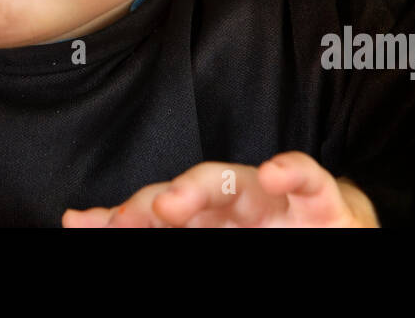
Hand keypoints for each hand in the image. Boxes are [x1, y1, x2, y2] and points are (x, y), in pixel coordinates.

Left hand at [61, 151, 379, 227]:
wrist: (340, 232)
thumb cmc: (272, 237)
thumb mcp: (206, 243)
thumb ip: (146, 233)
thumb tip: (74, 219)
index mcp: (207, 219)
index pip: (157, 208)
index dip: (122, 215)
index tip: (86, 224)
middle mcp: (236, 204)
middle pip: (189, 190)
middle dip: (156, 201)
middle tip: (127, 220)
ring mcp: (275, 201)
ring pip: (234, 181)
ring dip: (200, 188)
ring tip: (172, 204)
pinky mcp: (321, 202)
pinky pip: (309, 178)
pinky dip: (292, 171)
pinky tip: (273, 172)